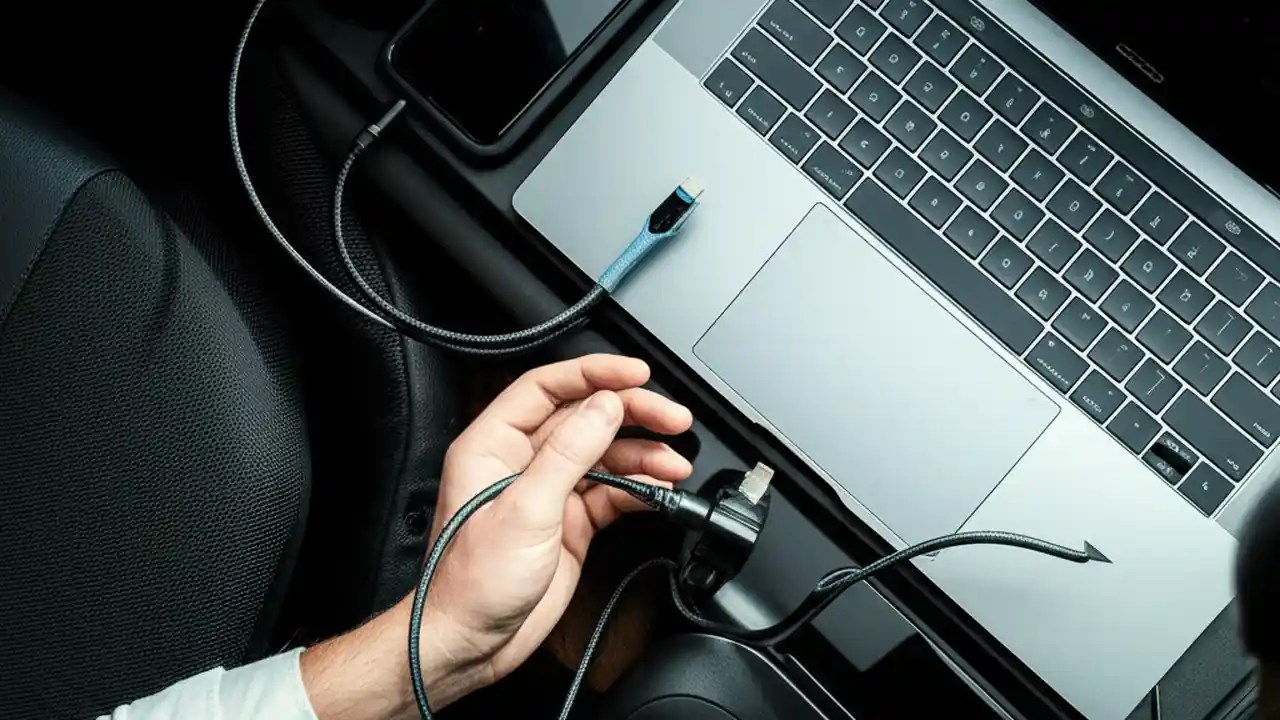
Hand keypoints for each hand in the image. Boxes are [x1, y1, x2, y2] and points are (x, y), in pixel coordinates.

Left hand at [301, 355, 692, 719]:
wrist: (471, 644)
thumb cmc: (470, 583)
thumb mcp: (524, 509)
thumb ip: (569, 453)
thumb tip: (603, 407)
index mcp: (494, 444)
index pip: (547, 387)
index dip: (593, 373)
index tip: (635, 373)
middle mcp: (522, 462)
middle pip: (585, 417)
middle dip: (632, 414)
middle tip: (672, 418)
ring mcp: (548, 492)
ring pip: (605, 456)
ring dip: (643, 456)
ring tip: (675, 463)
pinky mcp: (569, 523)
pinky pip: (612, 494)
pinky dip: (640, 491)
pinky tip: (662, 490)